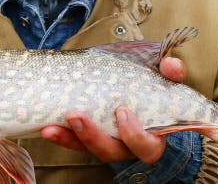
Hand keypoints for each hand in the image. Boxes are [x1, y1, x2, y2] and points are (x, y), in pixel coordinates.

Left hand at [40, 57, 186, 163]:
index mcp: (151, 136)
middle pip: (111, 151)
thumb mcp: (165, 80)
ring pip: (88, 148)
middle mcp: (127, 146)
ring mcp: (106, 143)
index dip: (135, 135)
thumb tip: (172, 65)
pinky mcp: (87, 138)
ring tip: (50, 125)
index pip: (146, 146)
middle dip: (92, 136)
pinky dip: (60, 135)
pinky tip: (46, 126)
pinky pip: (72, 142)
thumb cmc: (154, 91)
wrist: (141, 96)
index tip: (123, 112)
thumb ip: (170, 73)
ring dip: (69, 137)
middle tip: (76, 115)